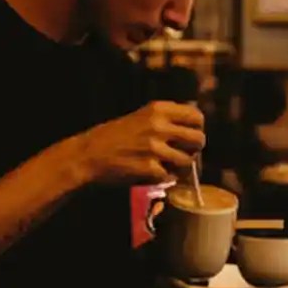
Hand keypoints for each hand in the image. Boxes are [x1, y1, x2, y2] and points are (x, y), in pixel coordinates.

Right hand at [69, 101, 205, 186]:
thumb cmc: (113, 136)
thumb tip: (192, 128)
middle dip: (194, 149)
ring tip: (166, 165)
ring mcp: (155, 148)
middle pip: (198, 139)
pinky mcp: (150, 168)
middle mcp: (159, 126)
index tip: (189, 135)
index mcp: (158, 109)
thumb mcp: (140, 117)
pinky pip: (170, 176)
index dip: (196, 128)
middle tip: (182, 153)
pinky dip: (164, 178)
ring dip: (179, 166)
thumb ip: (165, 119)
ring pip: (187, 160)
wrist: (88, 154)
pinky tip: (151, 173)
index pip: (196, 116)